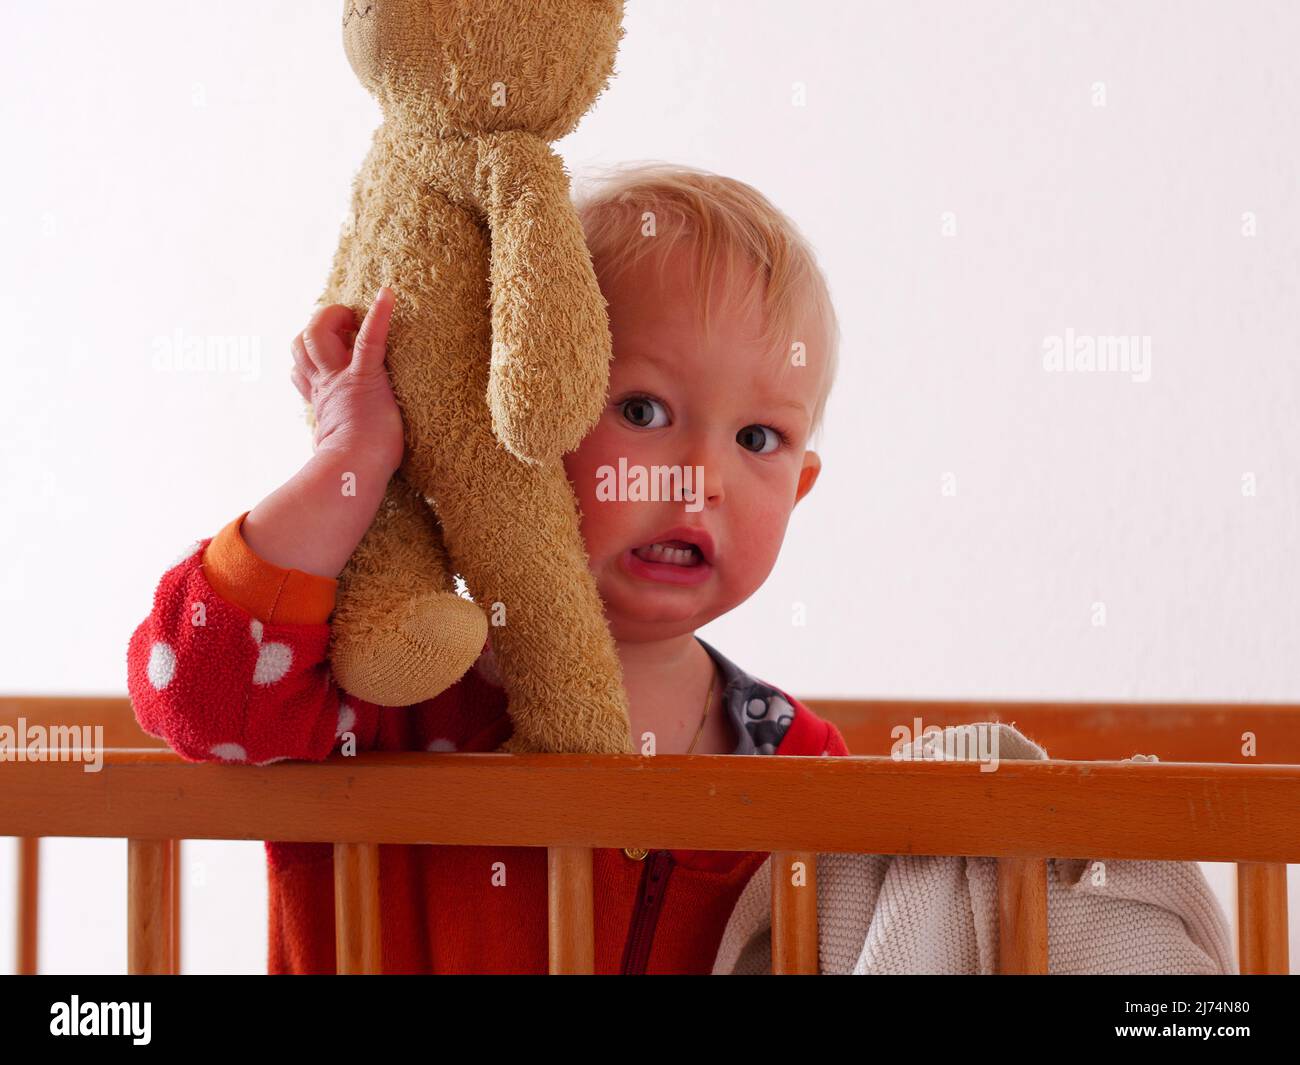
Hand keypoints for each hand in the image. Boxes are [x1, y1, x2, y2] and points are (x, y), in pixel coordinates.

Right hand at [291, 287, 404, 473]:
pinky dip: (378, 315)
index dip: (306, 360)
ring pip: (316, 336)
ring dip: (333, 319)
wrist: (356, 470)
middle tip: (344, 330)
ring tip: (352, 317)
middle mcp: (326, 385)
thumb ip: (332, 438)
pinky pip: (368, 339)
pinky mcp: (366, 377)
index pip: (300, 370)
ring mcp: (342, 379)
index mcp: (321, 401)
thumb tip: (327, 452)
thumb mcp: (336, 449)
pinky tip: (388, 295)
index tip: (323, 362)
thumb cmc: (354, 467)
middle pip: (302, 344)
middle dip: (317, 329)